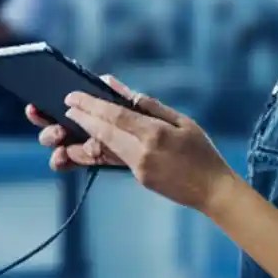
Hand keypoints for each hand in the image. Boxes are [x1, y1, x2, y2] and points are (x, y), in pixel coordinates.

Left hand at [40, 75, 238, 212]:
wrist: (213, 190)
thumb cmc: (202, 151)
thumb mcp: (181, 121)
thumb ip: (148, 104)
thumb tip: (118, 87)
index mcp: (156, 134)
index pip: (115, 116)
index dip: (90, 105)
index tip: (72, 97)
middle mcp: (143, 152)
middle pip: (103, 132)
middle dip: (80, 118)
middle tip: (65, 106)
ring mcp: (139, 168)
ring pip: (102, 148)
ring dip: (81, 136)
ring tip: (67, 124)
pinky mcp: (138, 178)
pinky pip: (113, 160)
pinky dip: (96, 149)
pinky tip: (84, 141)